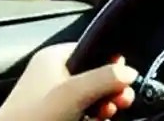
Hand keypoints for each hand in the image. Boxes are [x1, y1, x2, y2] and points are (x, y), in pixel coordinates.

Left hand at [0, 42, 138, 120]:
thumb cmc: (32, 118)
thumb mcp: (74, 93)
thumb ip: (106, 77)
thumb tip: (131, 72)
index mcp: (53, 57)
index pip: (94, 49)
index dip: (112, 63)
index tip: (125, 78)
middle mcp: (52, 74)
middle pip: (95, 75)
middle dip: (112, 89)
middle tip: (122, 100)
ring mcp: (52, 98)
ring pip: (90, 97)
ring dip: (105, 105)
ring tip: (109, 114)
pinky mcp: (53, 116)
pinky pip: (82, 112)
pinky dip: (93, 117)